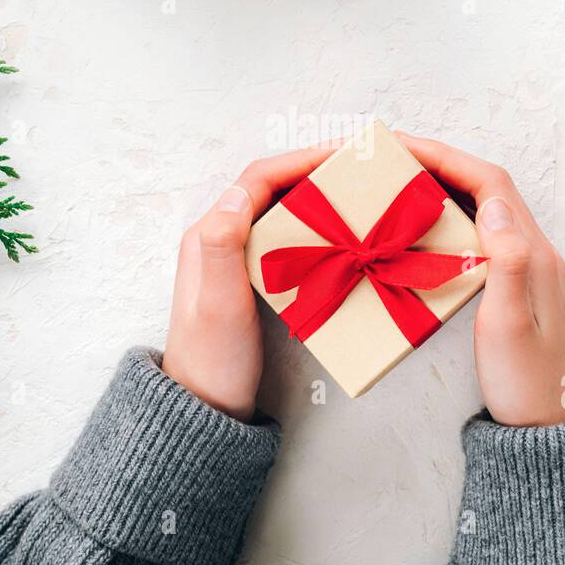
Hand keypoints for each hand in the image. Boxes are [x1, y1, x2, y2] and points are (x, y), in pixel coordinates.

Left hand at [163, 147, 333, 421]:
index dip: (300, 161)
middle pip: (272, 188)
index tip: (342, 155)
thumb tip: (241, 191)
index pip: (258, 179)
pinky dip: (315, 229)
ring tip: (357, 196)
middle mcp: (220, 239)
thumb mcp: (218, 305)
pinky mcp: (253, 280)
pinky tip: (341, 239)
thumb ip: (224, 247)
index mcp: (209, 235)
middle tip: (358, 170)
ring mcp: (236, 259)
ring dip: (317, 198)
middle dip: (314, 172)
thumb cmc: (212, 359)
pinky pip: (287, 239)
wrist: (206, 409)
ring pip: (281, 212)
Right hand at [399, 134, 564, 427]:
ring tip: (396, 184)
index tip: (402, 147)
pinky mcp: (513, 284)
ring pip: (481, 207)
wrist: (547, 426)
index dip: (446, 158)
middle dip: (438, 163)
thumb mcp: (510, 324)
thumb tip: (494, 202)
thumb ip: (506, 261)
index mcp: (532, 253)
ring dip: (441, 187)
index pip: (489, 183)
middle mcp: (532, 251)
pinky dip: (446, 218)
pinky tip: (420, 230)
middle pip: (485, 185)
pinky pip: (478, 232)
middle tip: (389, 159)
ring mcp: (524, 266)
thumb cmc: (527, 381)